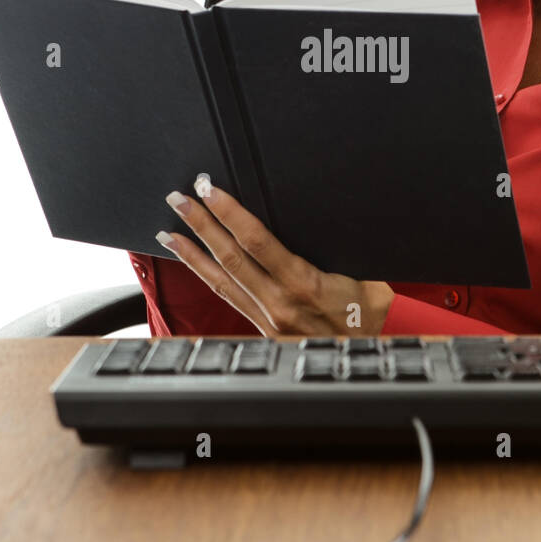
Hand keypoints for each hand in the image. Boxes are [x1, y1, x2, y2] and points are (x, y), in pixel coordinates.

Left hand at [158, 177, 394, 339]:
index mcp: (305, 284)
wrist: (373, 351)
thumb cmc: (371, 308)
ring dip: (191, 254)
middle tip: (179, 199)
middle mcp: (280, 303)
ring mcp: (268, 319)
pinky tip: (192, 263)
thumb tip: (302, 214)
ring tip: (168, 232)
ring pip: (221, 282)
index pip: (256, 241)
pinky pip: (229, 299)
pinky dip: (207, 277)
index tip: (209, 190)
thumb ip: (324, 247)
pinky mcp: (263, 329)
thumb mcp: (358, 269)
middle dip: (201, 225)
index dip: (229, 213)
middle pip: (230, 258)